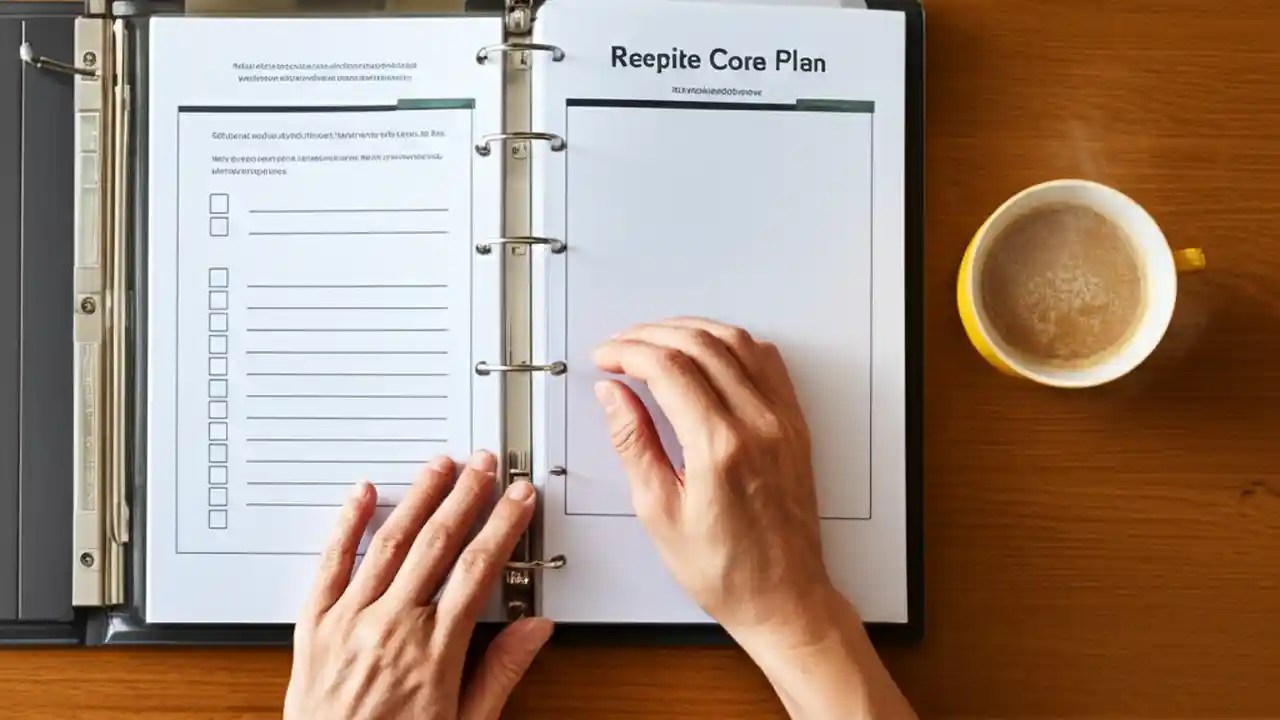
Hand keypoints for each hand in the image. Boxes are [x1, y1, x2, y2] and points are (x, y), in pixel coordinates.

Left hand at [284, 451, 552, 719]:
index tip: (518, 498)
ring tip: (439, 466)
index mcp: (434, 652)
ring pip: (389, 543)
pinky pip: (330, 564)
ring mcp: (349, 622)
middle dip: (466, 496)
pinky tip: (362, 494)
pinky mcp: (314, 627)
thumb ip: (500, 672)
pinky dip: (346, 524)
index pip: (478, 569)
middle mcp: (392, 627)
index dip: (502, 525)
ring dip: (418, 498)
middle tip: (484, 465)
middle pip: (437, 543)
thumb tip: (535, 629)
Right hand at [592, 318, 826, 637]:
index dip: (628, 352)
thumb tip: (614, 395)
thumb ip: (634, 443)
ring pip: (738, 341)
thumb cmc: (726, 570)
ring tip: (657, 339)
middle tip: (621, 345)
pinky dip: (733, 342)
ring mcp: (782, 421)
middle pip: (701, 344)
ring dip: (691, 329)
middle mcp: (758, 424)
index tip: (606, 358)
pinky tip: (710, 350)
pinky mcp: (795, 424)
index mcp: (720, 447)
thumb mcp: (659, 512)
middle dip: (652, 334)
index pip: (668, 367)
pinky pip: (768, 361)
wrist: (784, 596)